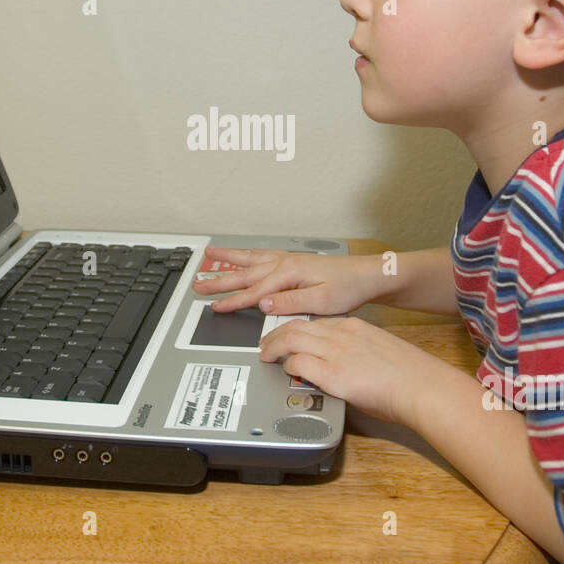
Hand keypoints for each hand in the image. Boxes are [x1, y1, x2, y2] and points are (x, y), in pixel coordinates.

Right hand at [191, 246, 376, 315]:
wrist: (366, 276)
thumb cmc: (348, 288)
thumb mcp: (321, 301)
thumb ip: (290, 302)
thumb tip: (263, 304)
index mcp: (289, 273)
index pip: (254, 291)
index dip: (233, 301)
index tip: (215, 307)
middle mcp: (285, 263)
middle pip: (245, 273)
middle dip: (220, 279)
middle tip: (197, 283)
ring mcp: (287, 260)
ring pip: (250, 260)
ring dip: (228, 260)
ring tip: (208, 256)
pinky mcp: (292, 262)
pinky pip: (261, 257)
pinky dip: (245, 256)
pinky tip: (238, 256)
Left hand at [257, 315, 446, 425]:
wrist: (421, 386)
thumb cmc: (409, 374)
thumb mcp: (378, 350)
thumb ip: (357, 352)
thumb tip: (346, 365)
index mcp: (353, 326)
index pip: (314, 321)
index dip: (294, 328)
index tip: (287, 335)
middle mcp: (341, 334)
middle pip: (296, 325)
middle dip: (276, 334)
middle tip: (266, 343)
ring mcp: (335, 352)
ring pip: (291, 339)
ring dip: (274, 347)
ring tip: (266, 355)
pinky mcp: (332, 374)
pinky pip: (298, 362)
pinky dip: (288, 365)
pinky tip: (286, 371)